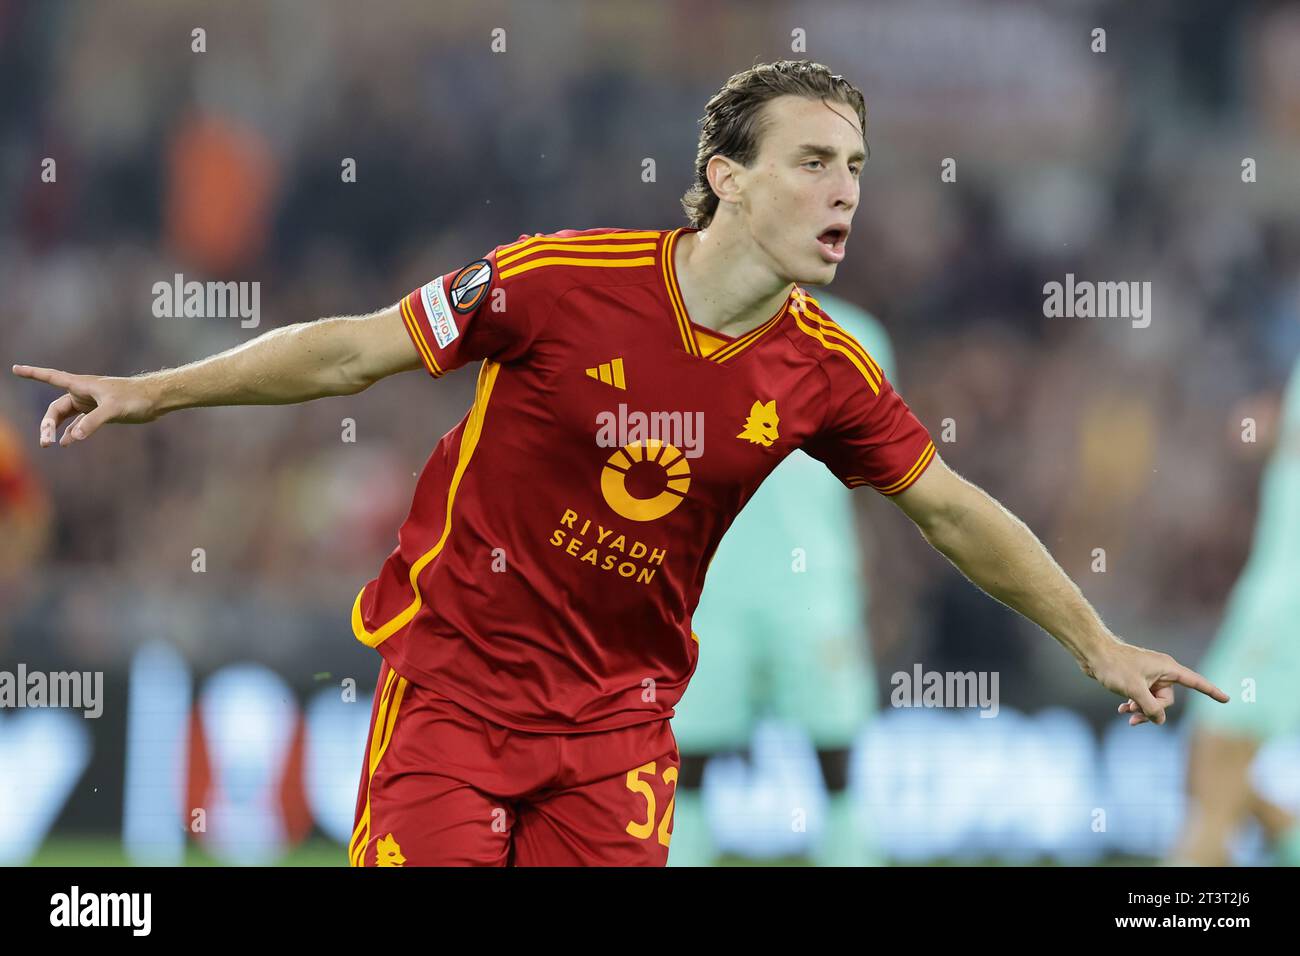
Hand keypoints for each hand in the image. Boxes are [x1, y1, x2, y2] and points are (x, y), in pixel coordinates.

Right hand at [11, 365, 158, 445]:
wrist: (156, 400)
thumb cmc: (136, 398)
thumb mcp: (113, 409)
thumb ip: (93, 422)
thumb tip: (74, 438)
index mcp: (82, 385)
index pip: (51, 377)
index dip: (33, 373)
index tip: (15, 368)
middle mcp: (83, 393)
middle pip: (55, 408)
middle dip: (47, 424)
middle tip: (45, 442)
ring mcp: (90, 403)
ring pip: (65, 417)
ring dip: (57, 430)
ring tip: (49, 444)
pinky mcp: (100, 413)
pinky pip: (79, 423)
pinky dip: (72, 432)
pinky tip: (67, 443)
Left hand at [1082, 639, 1228, 725]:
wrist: (1092, 653)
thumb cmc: (1114, 666)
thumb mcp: (1134, 690)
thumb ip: (1150, 707)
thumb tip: (1160, 720)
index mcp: (1167, 668)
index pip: (1195, 682)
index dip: (1211, 691)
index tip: (1227, 699)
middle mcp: (1161, 671)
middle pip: (1167, 699)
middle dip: (1152, 710)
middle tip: (1134, 715)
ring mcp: (1148, 675)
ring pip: (1153, 701)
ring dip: (1141, 709)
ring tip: (1125, 713)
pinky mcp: (1136, 679)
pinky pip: (1142, 697)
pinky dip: (1135, 704)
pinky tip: (1122, 710)